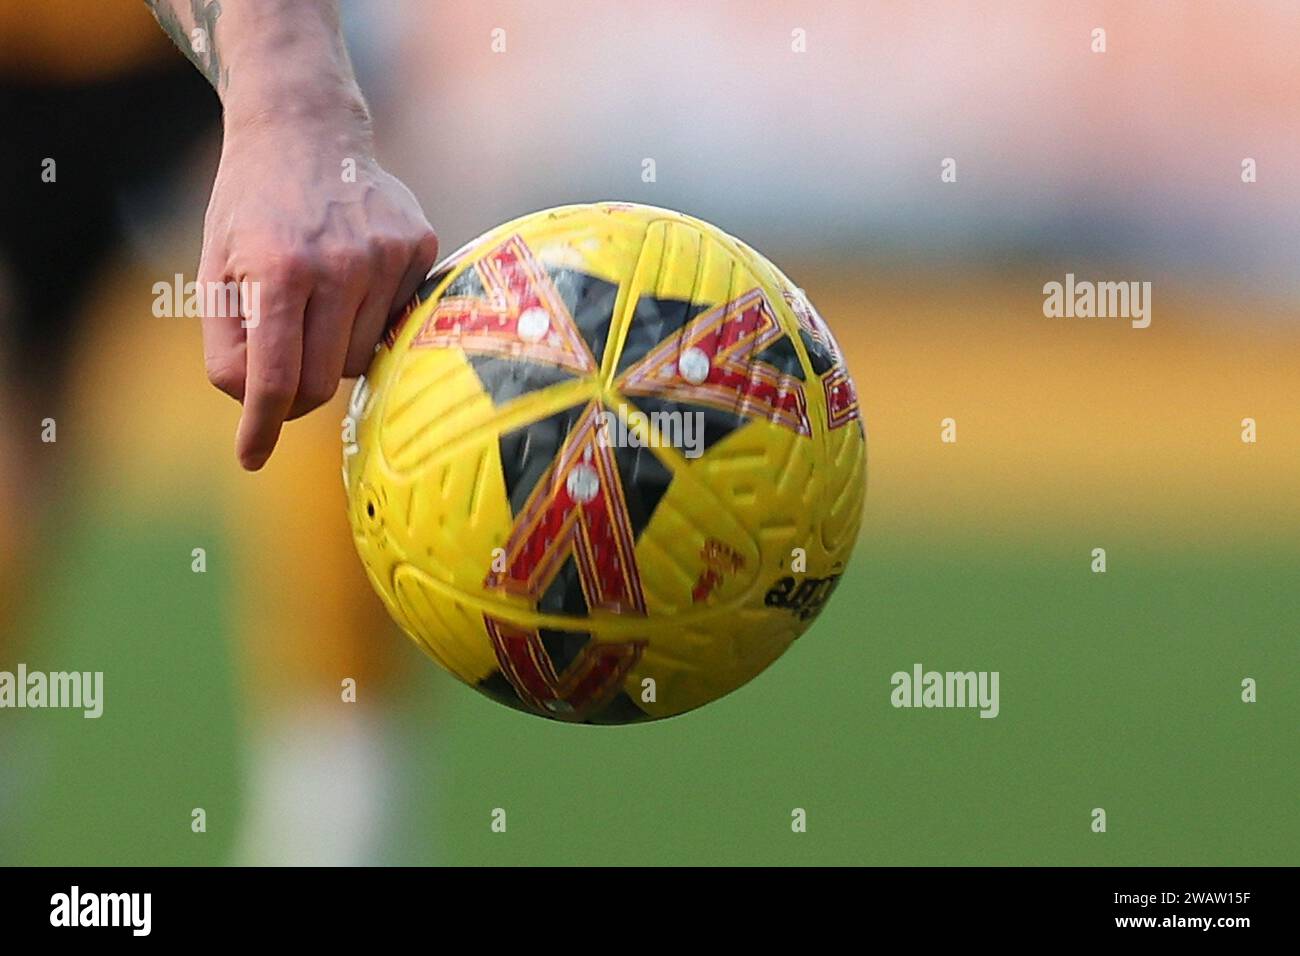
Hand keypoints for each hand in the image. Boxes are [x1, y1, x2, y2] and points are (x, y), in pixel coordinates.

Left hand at [199, 106, 437, 470]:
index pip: (276, 378)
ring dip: (333, 349)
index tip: (251, 456)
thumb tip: (257, 408)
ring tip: (317, 301)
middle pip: (322, 380)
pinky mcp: (421, 248)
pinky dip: (369, 317)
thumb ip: (226, 345)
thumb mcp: (213, 270)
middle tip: (281, 371)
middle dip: (295, 390)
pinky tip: (353, 276)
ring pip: (363, 357)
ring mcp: (388, 255)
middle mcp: (340, 264)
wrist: (304, 129)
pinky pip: (397, 322)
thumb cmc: (250, 207)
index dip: (261, 426)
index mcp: (279, 269)